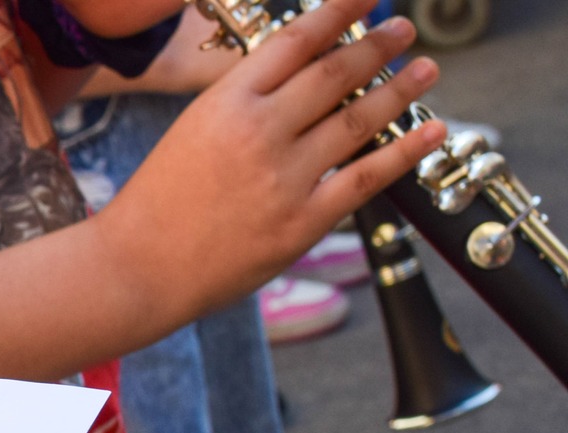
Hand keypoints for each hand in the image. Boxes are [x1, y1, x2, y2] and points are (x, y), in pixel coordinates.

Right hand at [98, 0, 444, 321]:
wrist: (135, 269)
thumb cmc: (157, 203)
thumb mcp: (191, 131)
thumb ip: (243, 104)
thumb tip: (302, 78)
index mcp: (225, 103)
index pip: (296, 41)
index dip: (340, 12)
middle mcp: (259, 132)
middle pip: (336, 72)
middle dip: (378, 45)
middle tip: (403, 29)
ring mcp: (283, 178)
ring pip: (360, 119)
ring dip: (401, 89)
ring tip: (425, 69)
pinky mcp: (302, 223)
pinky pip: (368, 177)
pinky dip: (407, 151)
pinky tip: (433, 131)